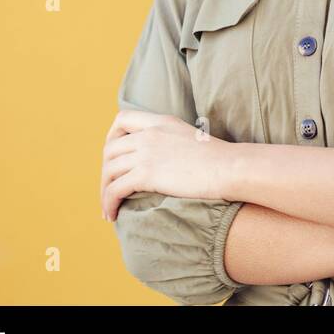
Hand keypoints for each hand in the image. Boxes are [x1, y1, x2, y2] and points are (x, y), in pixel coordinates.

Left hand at [100, 109, 233, 221]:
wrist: (230, 168)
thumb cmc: (219, 160)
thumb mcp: (192, 138)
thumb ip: (173, 140)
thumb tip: (166, 158)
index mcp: (161, 122)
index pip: (122, 119)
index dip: (111, 138)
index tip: (116, 158)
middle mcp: (149, 134)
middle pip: (110, 149)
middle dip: (105, 172)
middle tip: (110, 190)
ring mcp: (147, 153)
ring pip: (109, 171)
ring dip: (103, 191)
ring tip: (108, 208)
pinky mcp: (146, 174)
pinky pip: (115, 189)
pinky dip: (108, 202)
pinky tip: (113, 214)